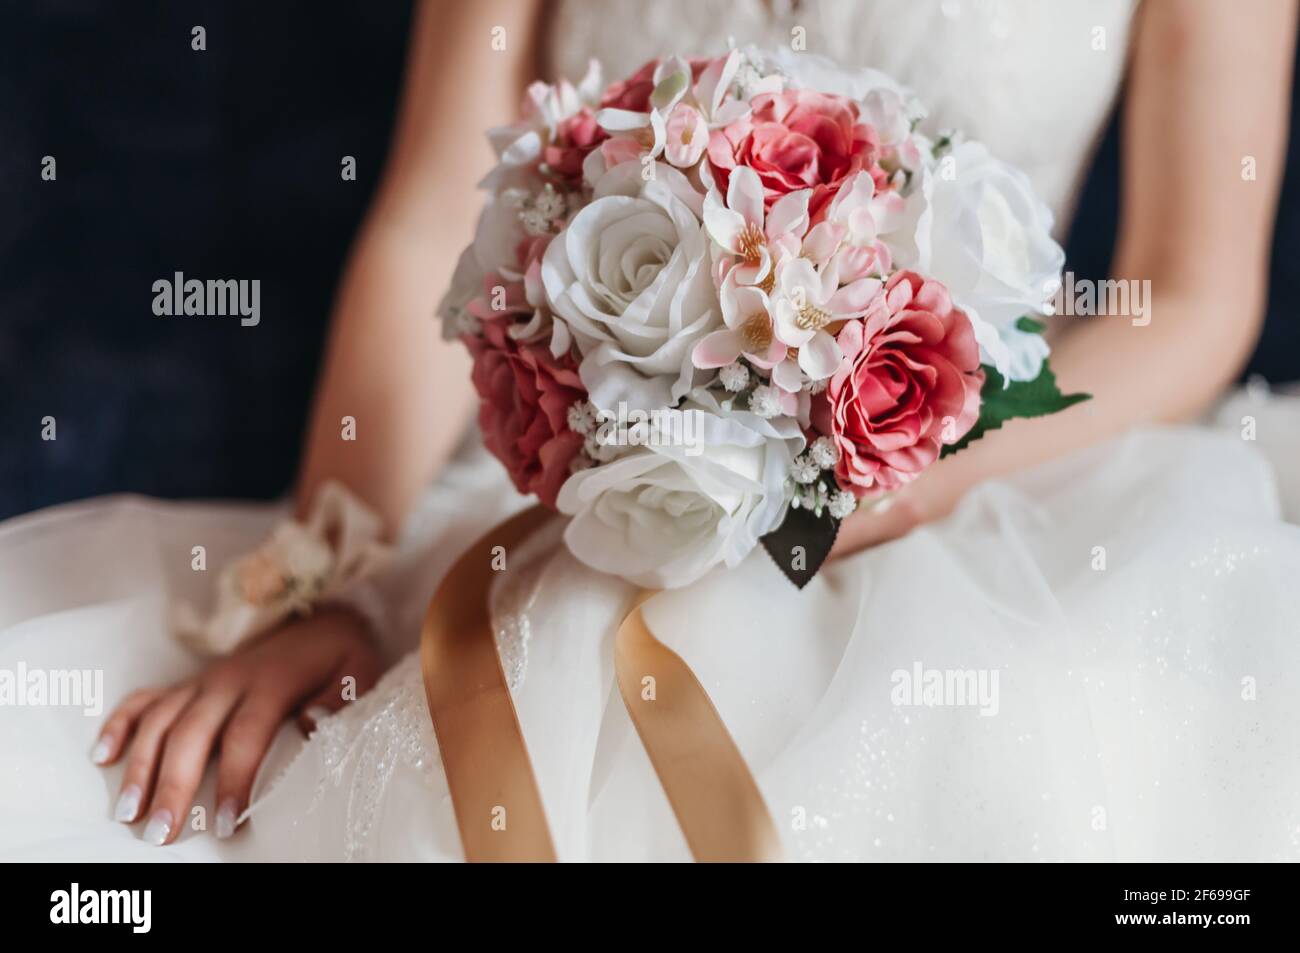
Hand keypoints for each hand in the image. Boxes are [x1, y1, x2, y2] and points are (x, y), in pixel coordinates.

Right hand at [93, 606, 381, 844]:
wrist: (323, 616)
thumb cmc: (340, 655)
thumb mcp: (358, 672)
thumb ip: (338, 700)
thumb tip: (310, 724)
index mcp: (271, 684)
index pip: (245, 736)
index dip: (232, 780)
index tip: (223, 822)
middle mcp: (228, 681)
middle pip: (190, 734)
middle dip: (171, 784)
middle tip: (159, 832)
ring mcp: (204, 680)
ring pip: (160, 720)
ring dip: (139, 765)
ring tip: (127, 812)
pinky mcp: (190, 681)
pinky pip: (146, 698)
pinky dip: (121, 723)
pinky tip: (103, 756)